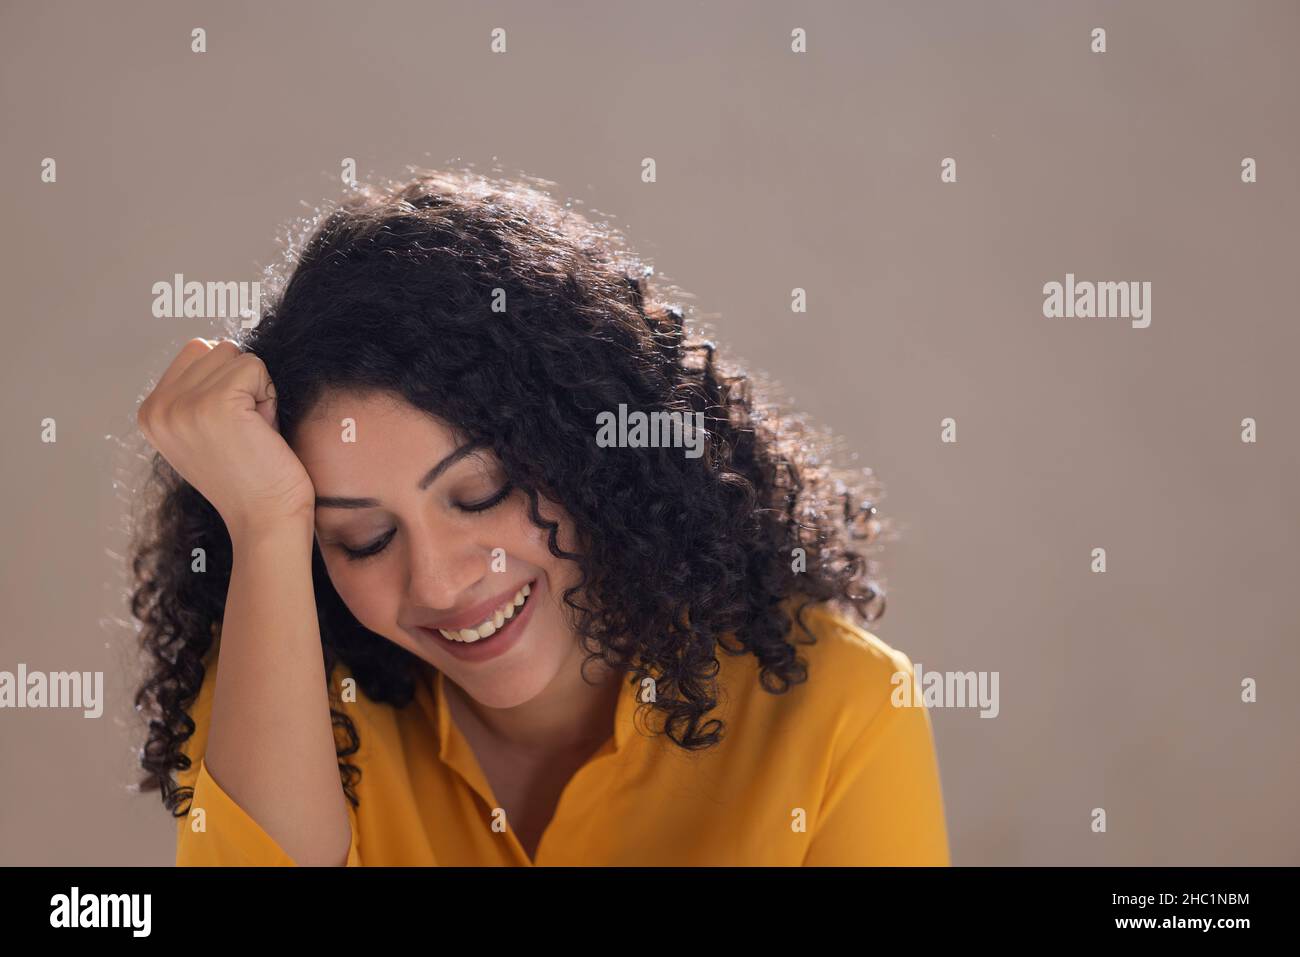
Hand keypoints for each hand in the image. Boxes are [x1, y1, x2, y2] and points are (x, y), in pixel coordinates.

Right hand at [137, 338, 315, 537]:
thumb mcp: (205, 429)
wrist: (265, 519)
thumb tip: (212, 344)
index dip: (227, 383)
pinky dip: (268, 396)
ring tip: (253, 432)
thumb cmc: (251, 474)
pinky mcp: (215, 404)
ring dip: (256, 390)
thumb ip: (196, 391)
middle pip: (216, 348)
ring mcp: (182, 405)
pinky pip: (255, 367)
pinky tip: (262, 432)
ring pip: (236, 355)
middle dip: (242, 384)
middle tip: (246, 431)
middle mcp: (158, 407)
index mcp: (150, 412)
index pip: (196, 351)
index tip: (230, 429)